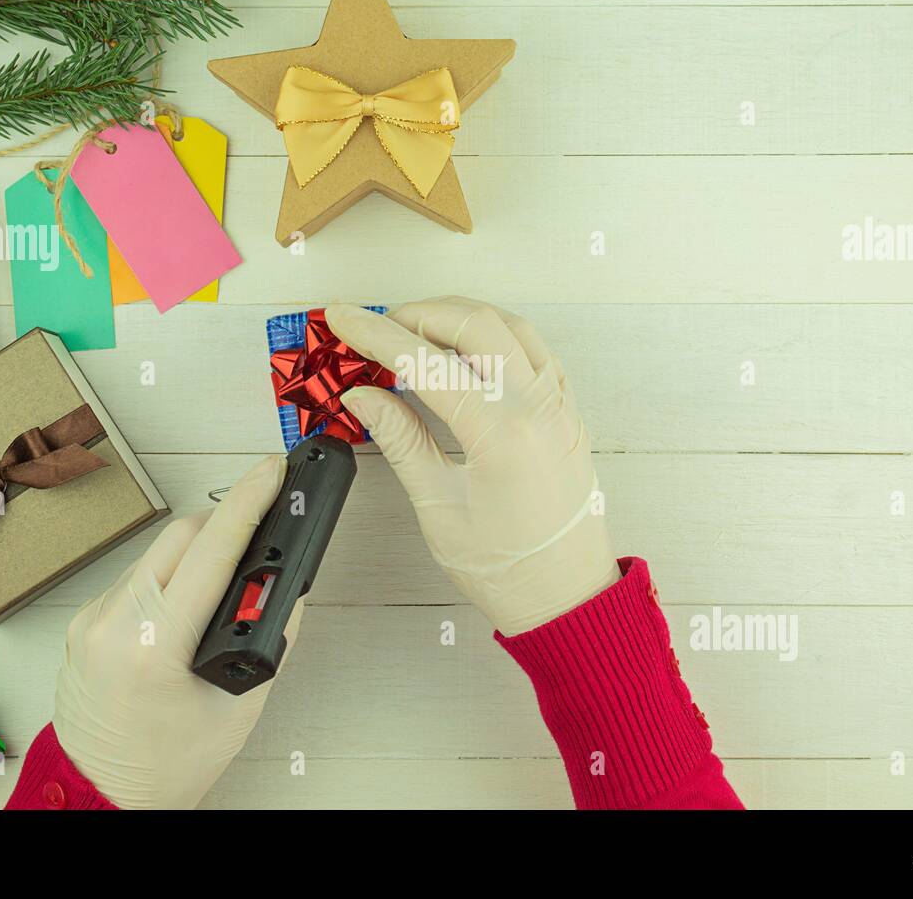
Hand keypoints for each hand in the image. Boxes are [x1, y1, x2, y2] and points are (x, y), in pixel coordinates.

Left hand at [52, 455, 300, 808]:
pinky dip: (169, 575)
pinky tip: (189, 599)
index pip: (211, 549)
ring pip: (156, 552)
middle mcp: (114, 623)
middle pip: (181, 535)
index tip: (273, 471)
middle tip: (264, 518)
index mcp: (156, 645)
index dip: (250, 501)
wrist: (101, 794)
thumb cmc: (167, 764)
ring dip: (196, 550)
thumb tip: (285, 583)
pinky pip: (135, 576)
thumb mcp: (241, 703)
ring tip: (229, 573)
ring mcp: (91, 620)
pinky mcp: (83, 623)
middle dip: (226, 521)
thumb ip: (269, 635)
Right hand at [327, 297, 619, 635]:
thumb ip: (401, 439)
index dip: (375, 334)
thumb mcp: (438, 506)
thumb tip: (364, 397)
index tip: (343, 319)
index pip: (426, 360)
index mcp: (503, 433)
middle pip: (473, 323)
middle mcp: (539, 408)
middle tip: (376, 329)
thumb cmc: (511, 569)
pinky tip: (466, 351)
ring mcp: (559, 406)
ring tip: (415, 334)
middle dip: (417, 314)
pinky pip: (534, 349)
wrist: (568, 598)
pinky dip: (496, 335)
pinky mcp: (567, 412)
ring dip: (458, 317)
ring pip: (509, 326)